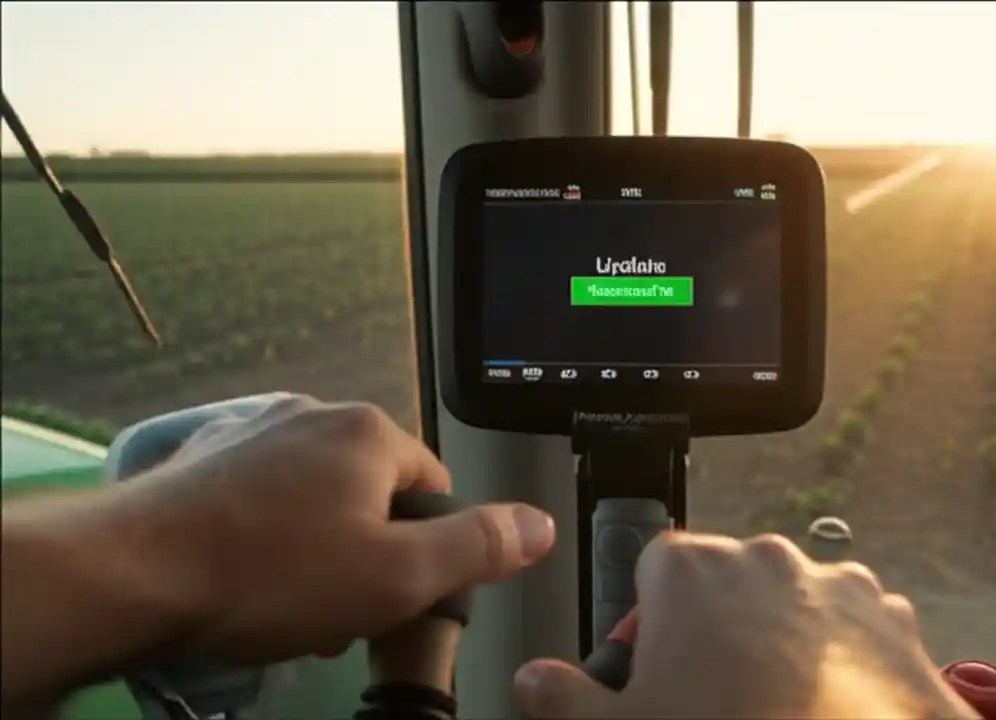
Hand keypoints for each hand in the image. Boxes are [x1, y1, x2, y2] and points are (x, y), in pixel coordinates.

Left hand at [118, 394, 555, 661]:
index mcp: (369, 432)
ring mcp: (253, 431)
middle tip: (339, 614)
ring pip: (316, 498)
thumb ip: (478, 546)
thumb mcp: (399, 577)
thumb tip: (540, 524)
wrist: (131, 575)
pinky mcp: (205, 458)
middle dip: (367, 555)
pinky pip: (264, 498)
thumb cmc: (273, 575)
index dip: (425, 550)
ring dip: (318, 552)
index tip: (394, 596)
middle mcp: (313, 414)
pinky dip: (267, 537)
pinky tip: (245, 582)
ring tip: (288, 609)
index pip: (435, 487)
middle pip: (373, 493)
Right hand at [514, 533, 975, 718]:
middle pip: (724, 584)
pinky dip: (842, 661)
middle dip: (716, 632)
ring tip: (775, 712)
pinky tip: (829, 712)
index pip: (650, 568)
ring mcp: (837, 585)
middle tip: (711, 702)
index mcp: (692, 570)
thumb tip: (536, 682)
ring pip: (792, 605)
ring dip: (781, 644)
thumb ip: (563, 698)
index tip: (651, 670)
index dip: (646, 623)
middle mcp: (766, 560)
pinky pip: (854, 631)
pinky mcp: (894, 620)